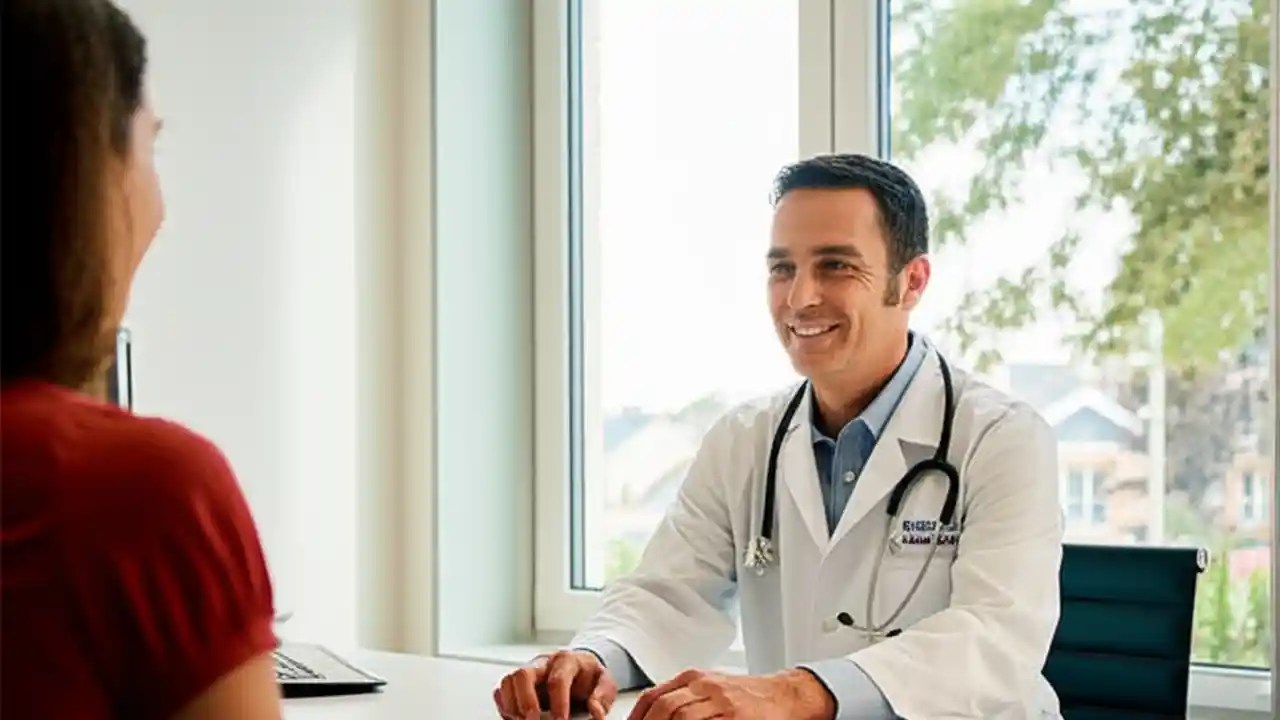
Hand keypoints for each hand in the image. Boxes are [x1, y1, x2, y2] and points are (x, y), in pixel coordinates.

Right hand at [493, 649, 618, 719]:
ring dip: (513, 706)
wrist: (580, 669)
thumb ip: (602, 696)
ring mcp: (528, 671)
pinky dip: (505, 707)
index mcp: (566, 661)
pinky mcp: (517, 682)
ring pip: (508, 681)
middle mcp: (543, 663)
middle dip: (526, 702)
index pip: (557, 680)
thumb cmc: (589, 677)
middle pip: (524, 674)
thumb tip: (595, 712)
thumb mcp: (605, 683)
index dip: (558, 704)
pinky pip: (502, 691)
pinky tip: (516, 718)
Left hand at [627, 668, 833, 719]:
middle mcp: (707, 687)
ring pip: (684, 718)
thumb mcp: (710, 689)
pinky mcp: (739, 719)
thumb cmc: (746, 696)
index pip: (654, 696)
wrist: (786, 695)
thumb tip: (650, 716)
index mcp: (695, 678)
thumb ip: (682, 699)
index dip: (638, 718)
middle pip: (666, 708)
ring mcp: (724, 704)